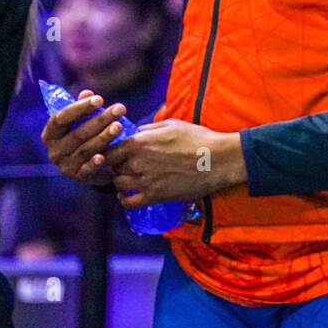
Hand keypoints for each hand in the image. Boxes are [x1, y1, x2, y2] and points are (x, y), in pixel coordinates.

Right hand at [41, 90, 125, 185]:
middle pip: (77, 134)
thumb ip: (82, 107)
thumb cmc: (83, 135)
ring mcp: (65, 166)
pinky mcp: (79, 178)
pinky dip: (94, 163)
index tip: (100, 99)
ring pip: (85, 149)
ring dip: (104, 137)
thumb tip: (86, 93)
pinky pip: (87, 170)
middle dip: (100, 120)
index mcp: (50, 134)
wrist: (90, 165)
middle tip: (120, 108)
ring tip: (120, 125)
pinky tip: (103, 156)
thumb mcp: (80, 121)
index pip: (60, 118)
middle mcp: (54, 152)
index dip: (80, 108)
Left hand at [106, 119, 245, 207]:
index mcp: (139, 142)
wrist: (218, 160)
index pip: (109, 150)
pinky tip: (128, 195)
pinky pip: (128, 202)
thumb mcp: (172, 125)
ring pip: (118, 184)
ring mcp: (144, 181)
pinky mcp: (154, 197)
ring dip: (121, 181)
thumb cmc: (198, 139)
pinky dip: (125, 200)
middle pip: (113, 167)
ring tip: (128, 179)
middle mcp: (137, 162)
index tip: (114, 153)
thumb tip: (135, 132)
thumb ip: (149, 129)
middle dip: (117, 166)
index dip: (109, 152)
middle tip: (124, 166)